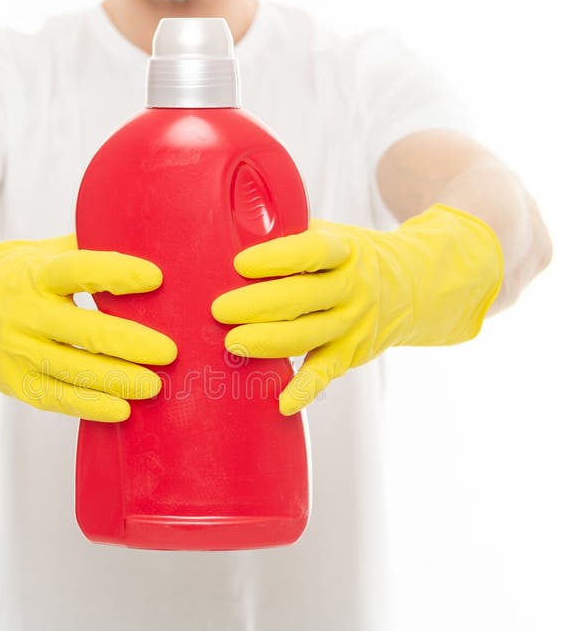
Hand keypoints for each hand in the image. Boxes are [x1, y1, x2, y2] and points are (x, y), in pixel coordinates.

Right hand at [0, 224, 176, 421]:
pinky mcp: (13, 382)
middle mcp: (24, 313)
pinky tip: (121, 410)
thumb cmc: (1, 275)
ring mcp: (16, 351)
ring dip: (119, 381)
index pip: (80, 270)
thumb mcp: (34, 253)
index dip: (118, 273)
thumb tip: (137, 238)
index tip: (155, 277)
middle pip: (85, 331)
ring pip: (75, 370)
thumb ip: (79, 250)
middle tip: (169, 352)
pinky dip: (90, 406)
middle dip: (133, 343)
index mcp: (34, 274)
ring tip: (155, 386)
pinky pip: (56, 399)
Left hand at [211, 203, 502, 414]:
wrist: (410, 286)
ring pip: (306, 336)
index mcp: (344, 250)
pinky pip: (325, 374)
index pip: (310, 252)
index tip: (239, 263)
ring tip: (231, 343)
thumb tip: (233, 227)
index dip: (274, 258)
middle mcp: (352, 288)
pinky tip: (283, 403)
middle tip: (219, 310)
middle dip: (255, 305)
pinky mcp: (350, 354)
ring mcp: (353, 324)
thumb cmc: (348, 257)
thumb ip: (292, 233)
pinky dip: (304, 390)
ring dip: (267, 342)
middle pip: (301, 298)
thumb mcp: (331, 234)